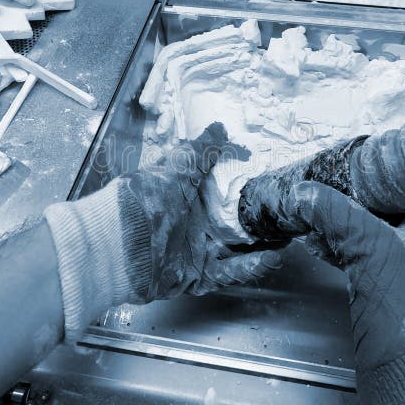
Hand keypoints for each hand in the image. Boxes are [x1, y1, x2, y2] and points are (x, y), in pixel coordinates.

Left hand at [46, 122, 281, 340]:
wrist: (118, 244)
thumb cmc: (144, 201)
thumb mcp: (176, 168)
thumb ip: (201, 151)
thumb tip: (220, 129)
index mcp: (188, 197)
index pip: (221, 189)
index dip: (243, 184)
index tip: (264, 180)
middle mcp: (193, 224)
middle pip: (233, 223)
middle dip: (258, 221)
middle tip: (283, 215)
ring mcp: (195, 251)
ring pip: (236, 250)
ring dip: (261, 245)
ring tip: (286, 238)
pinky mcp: (197, 275)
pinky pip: (228, 272)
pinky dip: (249, 267)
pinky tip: (270, 257)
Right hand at [284, 181, 404, 404]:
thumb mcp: (373, 250)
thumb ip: (336, 214)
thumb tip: (302, 192)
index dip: (375, 164)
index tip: (345, 157)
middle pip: (380, 201)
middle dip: (346, 190)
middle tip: (318, 178)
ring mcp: (403, 266)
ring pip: (364, 226)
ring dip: (334, 216)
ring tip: (309, 202)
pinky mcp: (381, 288)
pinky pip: (354, 252)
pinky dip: (332, 241)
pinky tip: (314, 235)